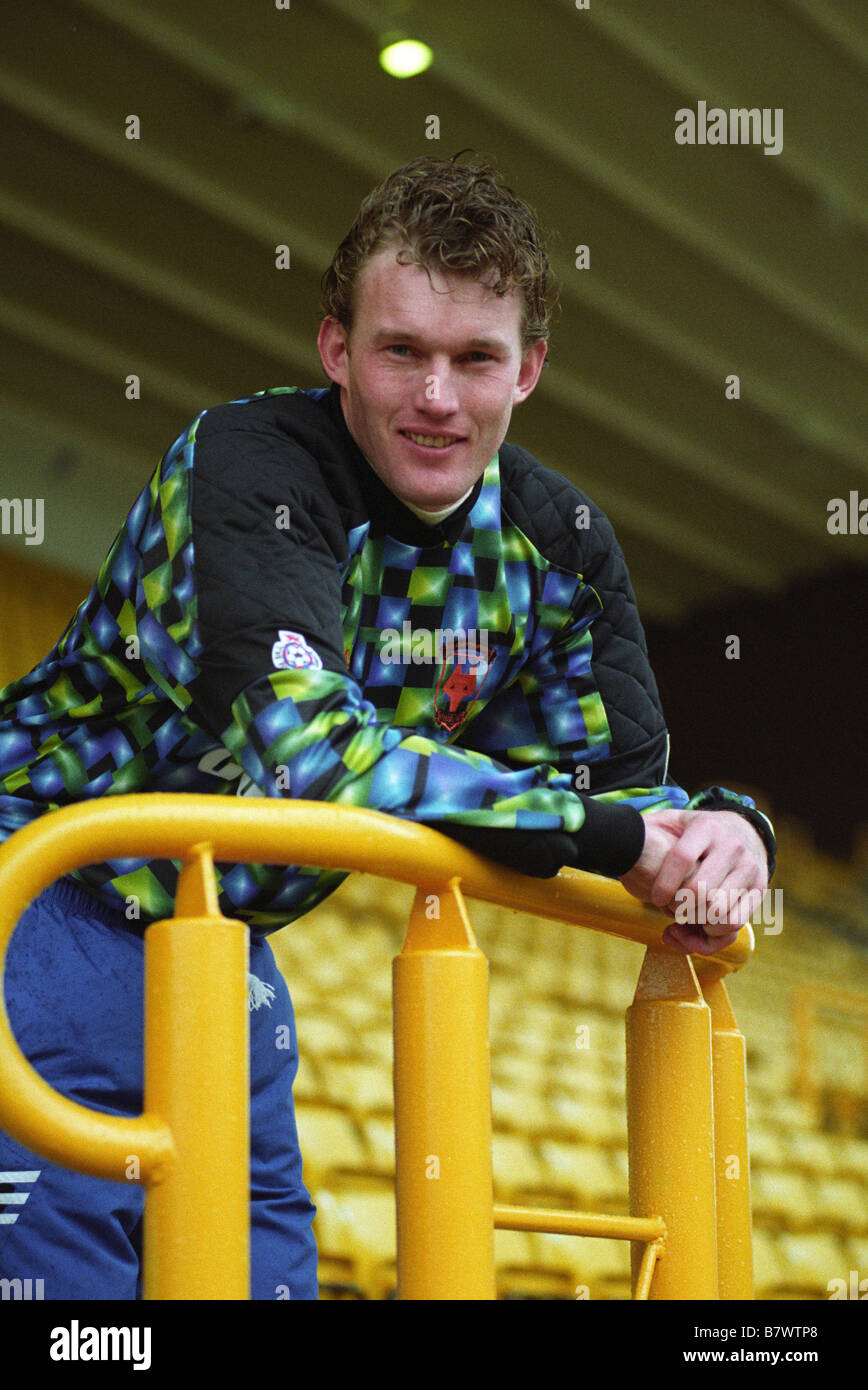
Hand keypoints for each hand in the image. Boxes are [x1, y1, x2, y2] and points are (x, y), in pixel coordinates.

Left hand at [620, 809, 767, 955]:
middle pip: (700, 891)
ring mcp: (749, 868)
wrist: (745, 830)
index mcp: (706, 827)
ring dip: (695, 923)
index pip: (681, 857)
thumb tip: (625, 836)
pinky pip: (736, 922)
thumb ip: (650, 826)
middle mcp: (732, 846)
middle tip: (669, 910)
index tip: (655, 897)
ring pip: (719, 910)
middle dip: (679, 907)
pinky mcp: (760, 890)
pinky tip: (700, 929)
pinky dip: (714, 934)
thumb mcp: (675, 820)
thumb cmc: (699, 833)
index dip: (664, 883)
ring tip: (681, 922)